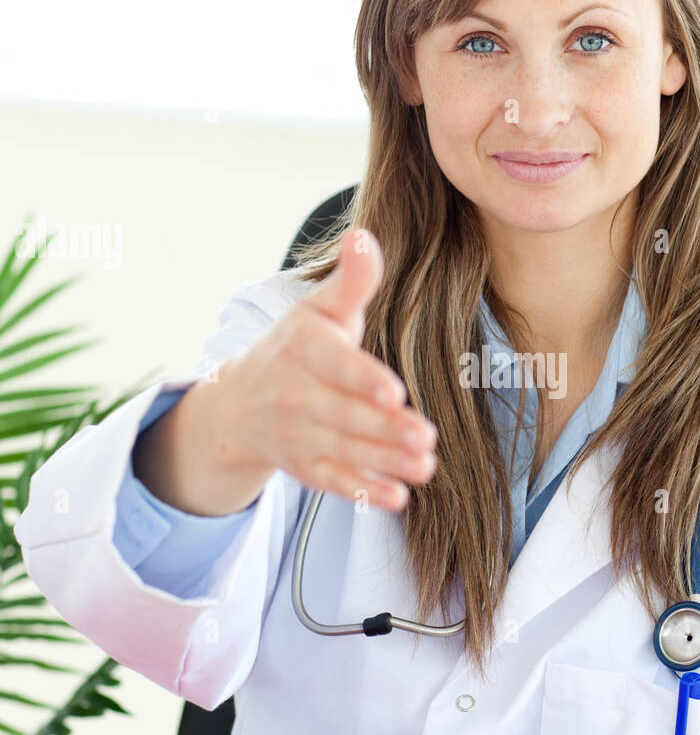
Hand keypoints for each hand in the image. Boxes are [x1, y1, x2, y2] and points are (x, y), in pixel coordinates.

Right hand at [219, 228, 436, 510]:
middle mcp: (295, 394)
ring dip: (384, 462)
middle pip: (344, 414)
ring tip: (425, 466)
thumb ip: (352, 280)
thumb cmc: (298, 346)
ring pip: (344, 450)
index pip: (334, 365)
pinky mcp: (304, 466)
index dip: (362, 379)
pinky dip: (362, 492)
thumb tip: (364, 237)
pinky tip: (396, 498)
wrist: (239, 402)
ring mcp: (298, 434)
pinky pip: (332, 481)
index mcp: (302, 348)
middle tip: (425, 436)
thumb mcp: (320, 307)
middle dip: (384, 428)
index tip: (393, 391)